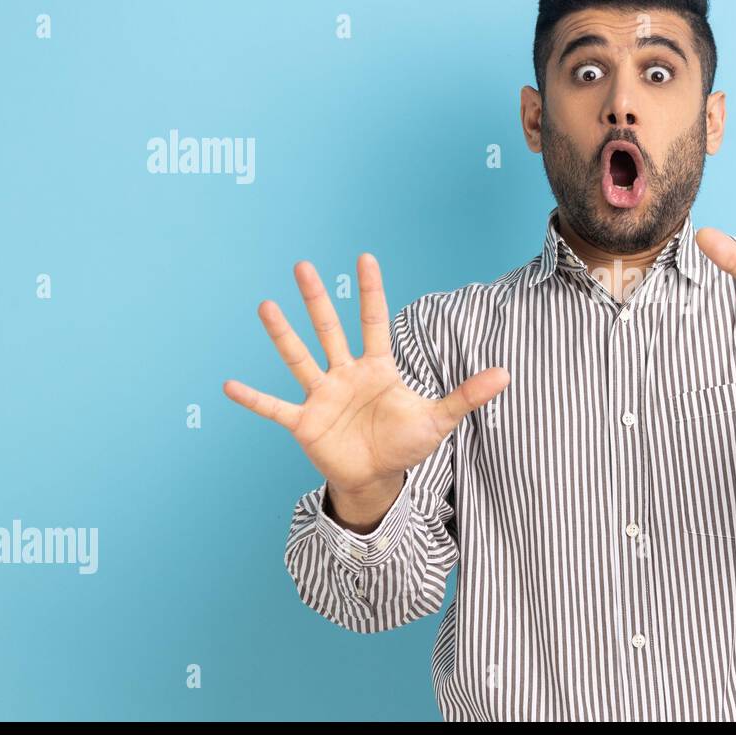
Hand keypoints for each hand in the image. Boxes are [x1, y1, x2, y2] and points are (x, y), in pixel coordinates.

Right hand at [224, 254, 508, 508]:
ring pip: (300, 358)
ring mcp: (322, 396)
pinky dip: (253, 399)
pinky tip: (229, 385)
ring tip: (265, 306)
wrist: (377, 477)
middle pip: (330, 329)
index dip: (370, 291)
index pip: (374, 321)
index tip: (365, 257)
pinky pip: (275, 407)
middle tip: (303, 265)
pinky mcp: (305, 422)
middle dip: (317, 299)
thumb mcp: (439, 418)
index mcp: (377, 368)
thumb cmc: (405, 443)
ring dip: (283, 335)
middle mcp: (345, 374)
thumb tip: (506, 374)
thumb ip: (467, 395)